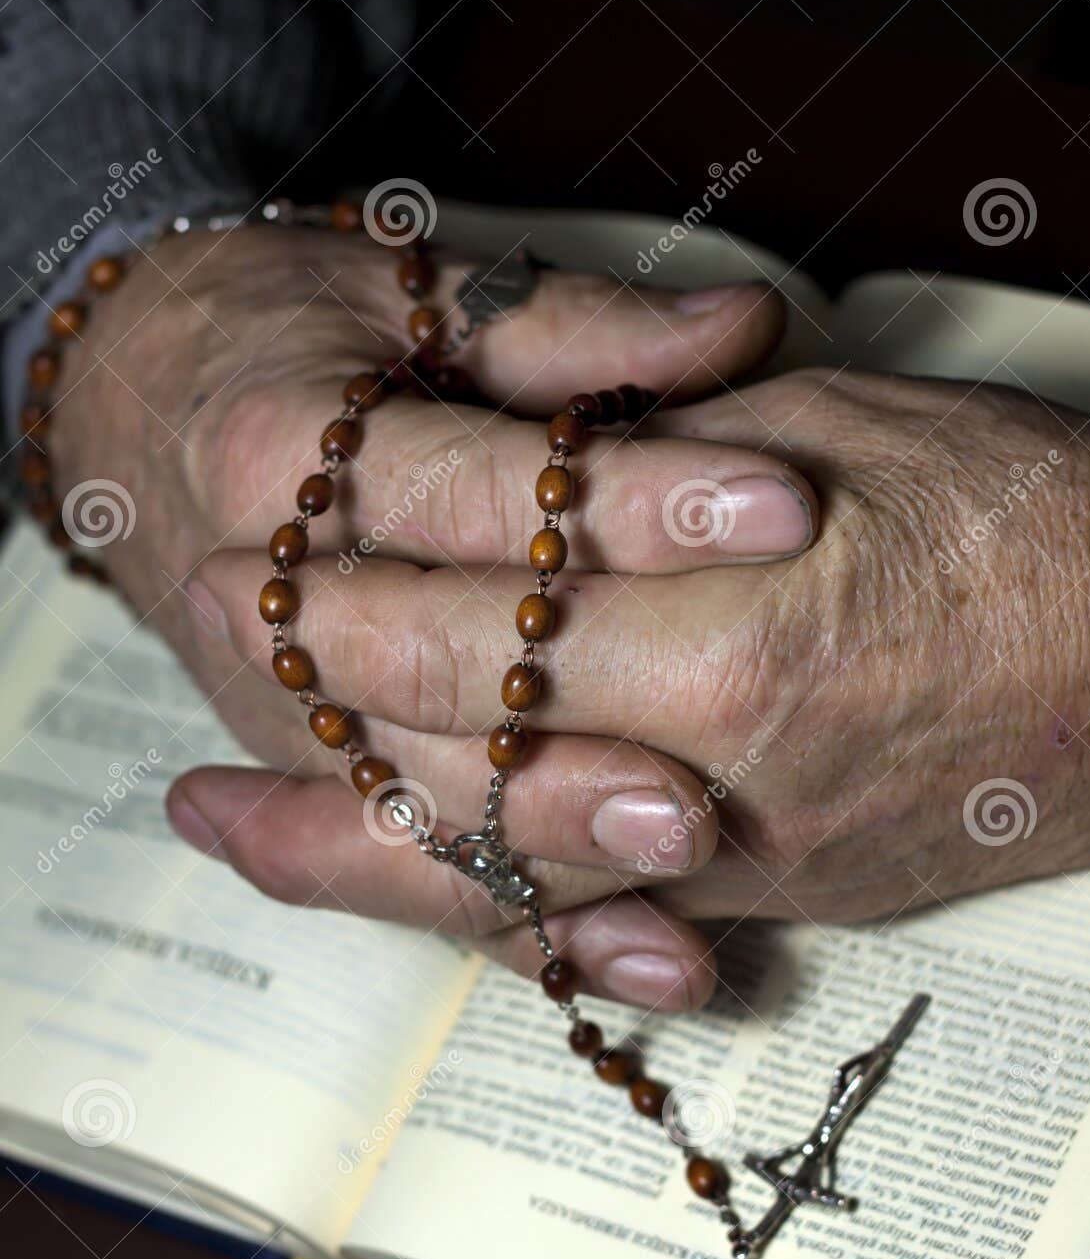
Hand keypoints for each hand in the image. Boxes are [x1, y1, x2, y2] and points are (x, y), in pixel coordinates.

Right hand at [46, 223, 811, 1008]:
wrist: (134, 399)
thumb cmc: (278, 329)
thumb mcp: (404, 297)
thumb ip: (571, 328)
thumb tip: (741, 324)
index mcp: (277, 443)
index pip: (481, 492)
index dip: (637, 499)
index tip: (786, 505)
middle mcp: (264, 598)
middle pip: (439, 685)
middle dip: (588, 718)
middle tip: (732, 730)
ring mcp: (287, 706)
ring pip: (428, 800)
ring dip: (563, 839)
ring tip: (697, 850)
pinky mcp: (324, 770)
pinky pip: (429, 866)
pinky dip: (542, 921)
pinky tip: (659, 960)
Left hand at [172, 369, 1089, 1004]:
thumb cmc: (1038, 532)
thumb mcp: (853, 435)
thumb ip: (676, 459)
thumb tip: (552, 458)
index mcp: (736, 630)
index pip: (488, 612)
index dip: (359, 582)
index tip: (270, 548)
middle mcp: (721, 768)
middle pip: (470, 742)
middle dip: (330, 695)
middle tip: (223, 649)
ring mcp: (746, 853)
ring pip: (508, 862)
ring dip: (362, 843)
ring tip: (245, 824)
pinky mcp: (775, 893)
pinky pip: (599, 912)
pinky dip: (484, 901)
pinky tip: (412, 880)